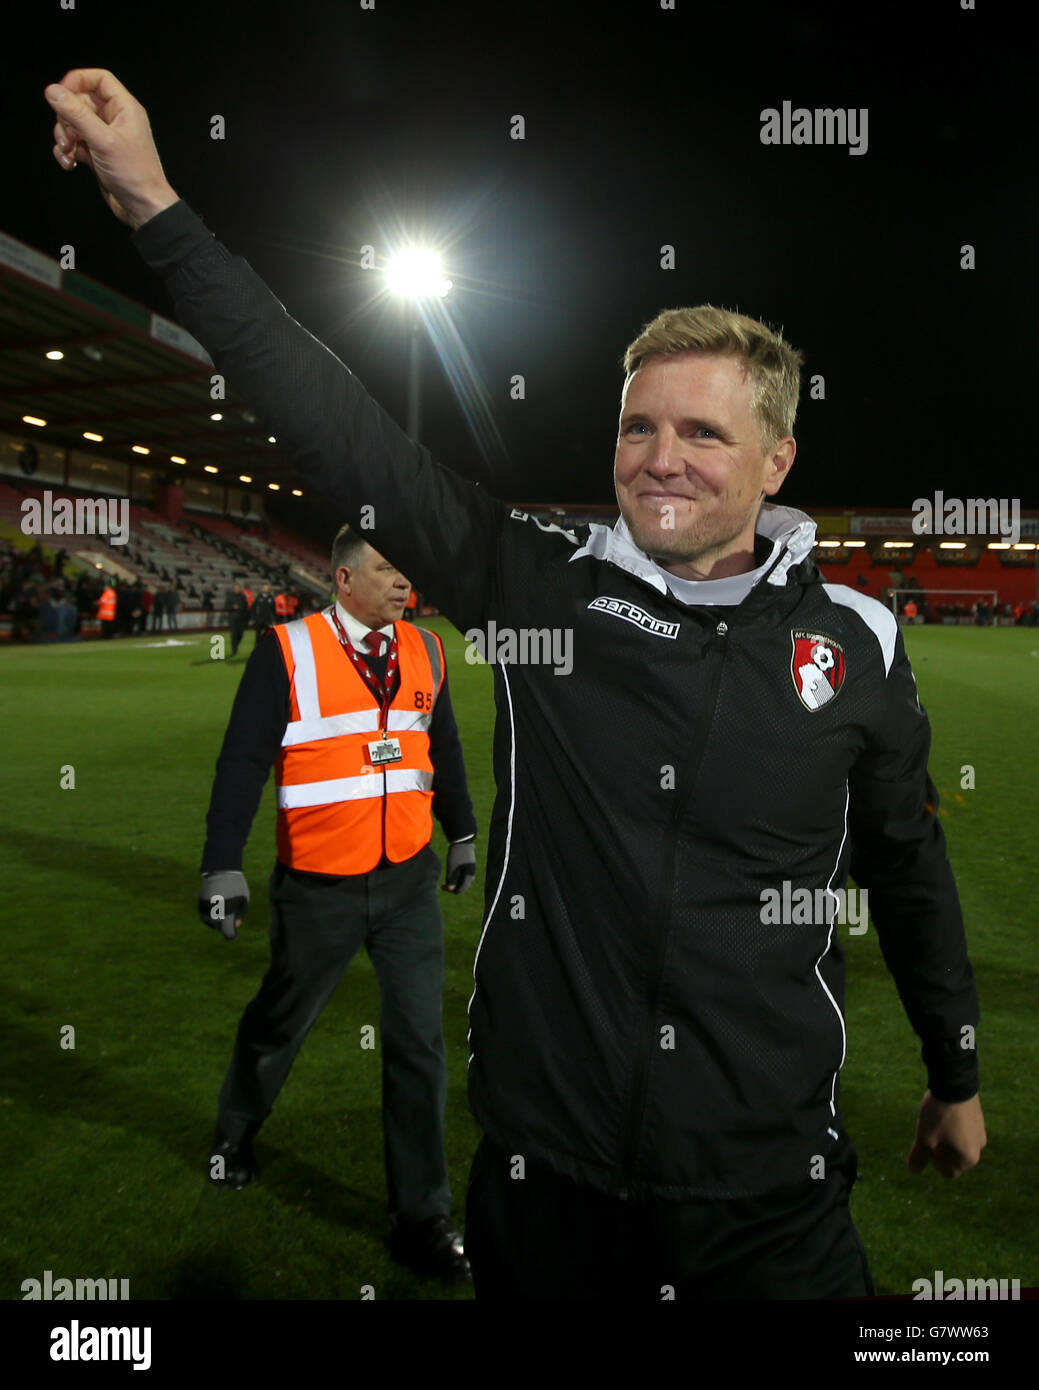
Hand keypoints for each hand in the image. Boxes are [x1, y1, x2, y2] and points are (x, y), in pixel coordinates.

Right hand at [44, 69, 178, 228]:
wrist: (143, 208)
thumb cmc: (134, 175)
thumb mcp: (102, 140)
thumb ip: (76, 114)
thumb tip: (53, 92)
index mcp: (125, 108)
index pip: (99, 79)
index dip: (77, 81)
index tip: (60, 93)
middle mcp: (115, 120)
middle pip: (80, 101)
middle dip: (66, 117)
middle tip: (67, 134)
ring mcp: (105, 137)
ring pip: (74, 123)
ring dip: (64, 136)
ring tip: (68, 151)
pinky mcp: (97, 154)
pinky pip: (75, 143)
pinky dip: (67, 151)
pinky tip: (69, 163)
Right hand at [198, 871, 249, 939]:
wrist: (221, 871)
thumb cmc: (236, 885)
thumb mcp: (244, 899)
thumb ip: (241, 914)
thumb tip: (236, 925)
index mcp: (227, 913)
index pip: (227, 932)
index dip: (232, 935)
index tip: (235, 934)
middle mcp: (215, 913)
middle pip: (219, 928)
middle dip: (225, 927)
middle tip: (231, 923)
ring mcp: (206, 908)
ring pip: (210, 922)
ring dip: (217, 922)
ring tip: (223, 916)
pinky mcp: (201, 904)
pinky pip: (204, 915)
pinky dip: (210, 916)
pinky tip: (216, 912)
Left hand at [443, 840, 475, 893]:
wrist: (462, 840)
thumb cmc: (456, 855)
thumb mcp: (452, 869)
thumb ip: (452, 880)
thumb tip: (451, 889)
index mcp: (469, 876)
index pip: (460, 889)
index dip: (450, 890)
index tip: (443, 885)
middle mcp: (472, 874)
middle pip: (462, 885)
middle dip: (453, 885)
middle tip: (444, 882)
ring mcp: (471, 868)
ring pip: (462, 879)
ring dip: (455, 880)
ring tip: (447, 876)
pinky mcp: (469, 864)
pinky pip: (463, 873)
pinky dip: (457, 874)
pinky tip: (451, 870)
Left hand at [908, 1089, 986, 1177]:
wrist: (954, 1082)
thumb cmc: (939, 1114)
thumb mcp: (924, 1137)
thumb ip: (919, 1157)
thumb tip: (914, 1171)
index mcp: (969, 1158)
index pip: (948, 1172)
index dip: (933, 1160)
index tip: (927, 1142)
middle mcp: (979, 1147)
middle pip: (953, 1158)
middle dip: (939, 1148)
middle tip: (929, 1131)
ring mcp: (981, 1132)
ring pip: (957, 1142)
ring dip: (944, 1136)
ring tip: (934, 1120)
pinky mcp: (978, 1117)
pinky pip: (963, 1129)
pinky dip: (951, 1126)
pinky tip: (942, 1112)